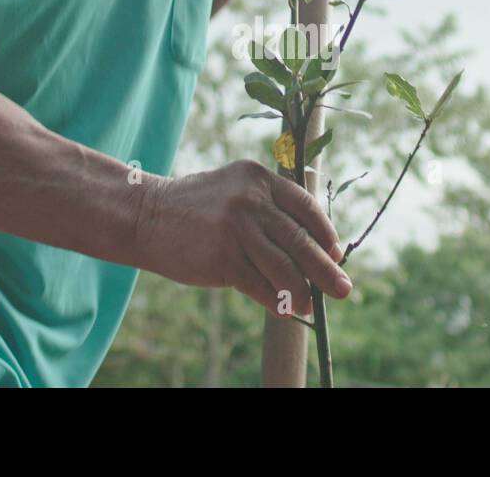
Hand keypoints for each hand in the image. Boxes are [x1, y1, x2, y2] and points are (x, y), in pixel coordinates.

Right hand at [135, 160, 352, 315]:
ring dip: (301, 290)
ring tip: (310, 306)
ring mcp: (236, 229)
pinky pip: (259, 285)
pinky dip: (275, 300)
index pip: (304, 205)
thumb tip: (310, 243)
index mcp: (258, 178)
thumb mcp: (234, 189)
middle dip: (325, 268)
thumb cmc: (195, 207)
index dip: (324, 231)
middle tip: (343, 289)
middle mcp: (250, 201)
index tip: (335, 252)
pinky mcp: (222, 258)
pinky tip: (284, 309)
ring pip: (282, 266)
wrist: (146, 216)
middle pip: (299, 239)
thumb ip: (268, 206)